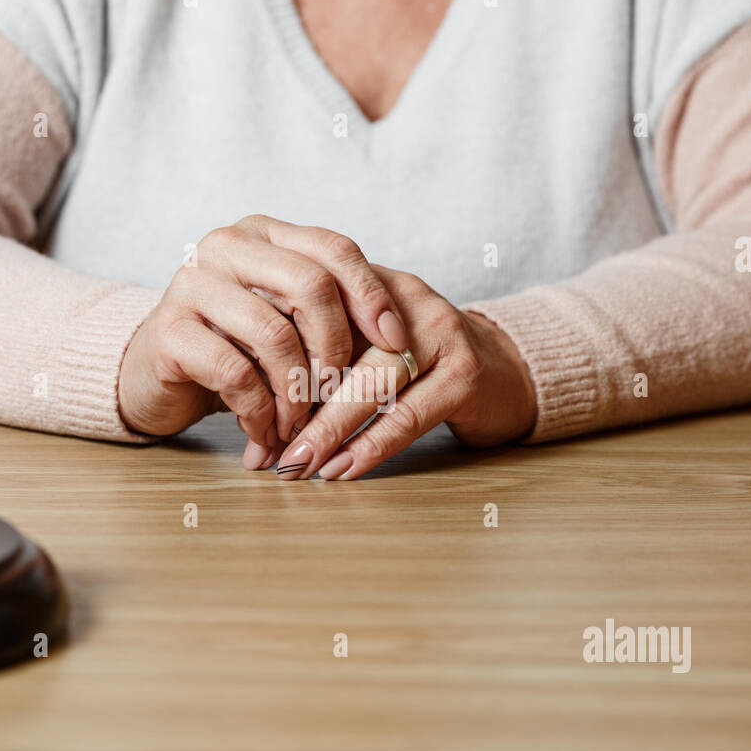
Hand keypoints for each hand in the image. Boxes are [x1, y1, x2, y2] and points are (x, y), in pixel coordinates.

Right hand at [117, 215, 409, 443]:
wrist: (153, 375)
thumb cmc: (233, 347)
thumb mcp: (285, 319)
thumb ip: (330, 313)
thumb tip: (398, 342)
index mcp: (263, 233)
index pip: (334, 249)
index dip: (371, 296)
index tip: (396, 342)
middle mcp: (225, 247)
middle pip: (310, 287)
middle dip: (336, 349)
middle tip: (339, 394)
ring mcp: (191, 286)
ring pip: (275, 335)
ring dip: (298, 393)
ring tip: (299, 425)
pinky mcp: (169, 333)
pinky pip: (236, 375)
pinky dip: (261, 412)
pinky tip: (265, 432)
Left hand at [265, 265, 536, 479]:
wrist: (507, 368)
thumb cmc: (418, 364)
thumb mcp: (363, 345)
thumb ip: (314, 367)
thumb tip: (252, 428)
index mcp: (366, 282)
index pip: (309, 311)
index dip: (273, 361)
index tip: (243, 408)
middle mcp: (402, 297)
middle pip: (338, 347)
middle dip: (296, 404)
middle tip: (267, 450)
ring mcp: (439, 331)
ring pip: (373, 382)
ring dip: (330, 430)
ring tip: (297, 463)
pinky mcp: (467, 373)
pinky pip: (410, 414)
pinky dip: (372, 445)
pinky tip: (343, 468)